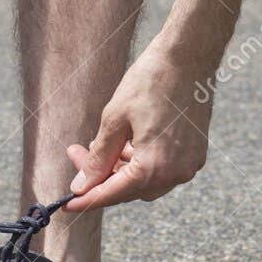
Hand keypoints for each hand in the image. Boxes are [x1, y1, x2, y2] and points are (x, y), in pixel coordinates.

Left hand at [65, 46, 212, 211]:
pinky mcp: (194, 155)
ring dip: (121, 169)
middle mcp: (175, 173)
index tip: (66, 203)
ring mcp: (188, 165)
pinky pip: (162, 170)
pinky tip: (127, 142)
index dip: (86, 199)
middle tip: (78, 155)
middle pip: (130, 189)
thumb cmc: (151, 82)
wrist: (190, 57)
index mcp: (154, 167)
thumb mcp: (114, 120)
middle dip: (102, 177)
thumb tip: (82, 186)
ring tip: (102, 143)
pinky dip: (141, 163)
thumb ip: (98, 158)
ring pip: (146, 181)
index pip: (112, 194)